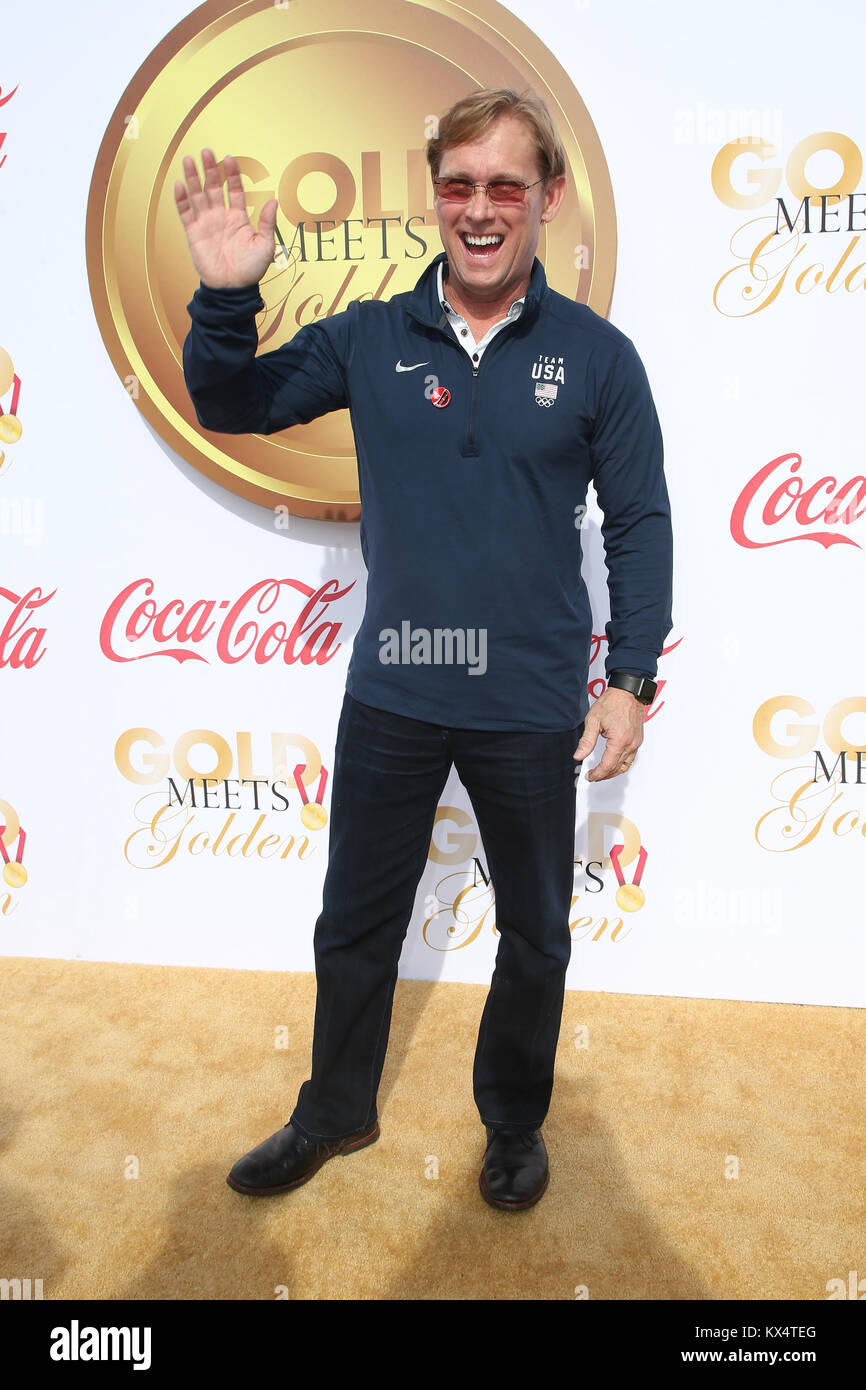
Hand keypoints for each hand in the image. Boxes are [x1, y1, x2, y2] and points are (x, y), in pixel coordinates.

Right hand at [173, 148, 277, 289]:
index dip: (231, 174)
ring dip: (192, 178)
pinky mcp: (193, 233)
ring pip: (197, 195)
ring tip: (188, 160)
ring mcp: (206, 223)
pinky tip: (180, 184)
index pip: (233, 189)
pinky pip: (185, 213)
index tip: (229, 158)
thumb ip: (267, 223)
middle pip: (212, 187)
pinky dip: (181, 199)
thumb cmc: (251, 270)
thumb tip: (274, 201)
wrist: (233, 289)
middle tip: (206, 152)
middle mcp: (221, 216)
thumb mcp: (265, 245)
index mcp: (238, 217)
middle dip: (209, 169)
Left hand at [573, 687, 644, 781]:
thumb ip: (586, 741)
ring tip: (601, 772)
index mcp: (619, 740)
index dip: (597, 774)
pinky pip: (630, 758)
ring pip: (625, 766)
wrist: (628, 692)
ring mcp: (636, 742)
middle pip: (617, 768)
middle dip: (604, 775)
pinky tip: (612, 763)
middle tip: (593, 776)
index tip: (590, 776)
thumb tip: (578, 756)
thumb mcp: (593, 720)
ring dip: (613, 772)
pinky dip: (621, 764)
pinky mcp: (638, 740)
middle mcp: (631, 743)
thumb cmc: (612, 702)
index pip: (608, 765)